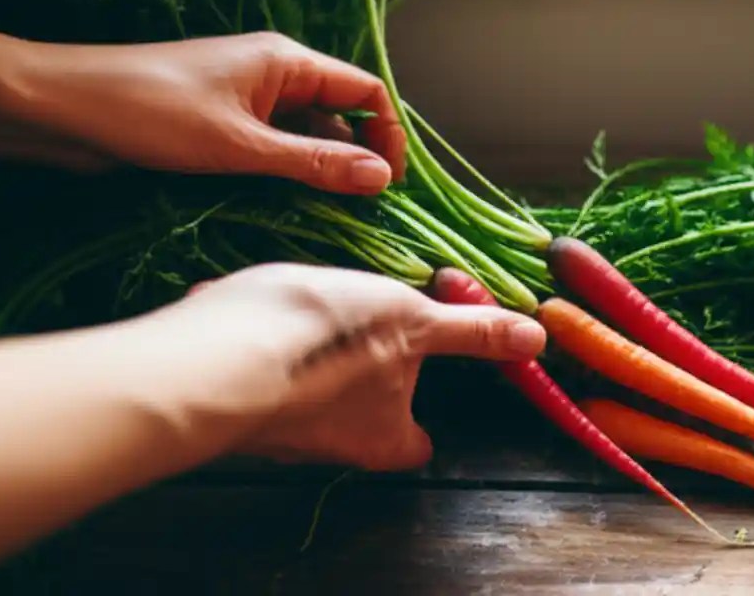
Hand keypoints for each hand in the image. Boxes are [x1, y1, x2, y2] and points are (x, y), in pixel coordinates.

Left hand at [21, 32, 405, 193]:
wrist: (64, 108)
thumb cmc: (151, 113)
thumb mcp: (240, 145)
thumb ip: (313, 162)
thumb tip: (381, 178)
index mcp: (287, 63)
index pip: (365, 92)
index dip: (388, 135)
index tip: (390, 186)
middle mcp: (274, 77)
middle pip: (340, 116)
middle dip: (357, 159)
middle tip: (366, 214)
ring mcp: (246, 102)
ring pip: (306, 137)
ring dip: (322, 172)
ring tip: (333, 220)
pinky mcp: (221, 126)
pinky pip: (273, 149)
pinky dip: (288, 176)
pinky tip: (290, 209)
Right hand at [132, 263, 544, 470]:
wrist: (219, 358)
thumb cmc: (333, 341)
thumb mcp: (413, 321)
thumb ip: (469, 332)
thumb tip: (534, 338)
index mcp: (381, 439)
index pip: (413, 446)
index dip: (416, 423)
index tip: (417, 388)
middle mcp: (328, 449)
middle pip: (352, 420)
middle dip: (350, 378)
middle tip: (355, 328)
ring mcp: (269, 431)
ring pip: (293, 393)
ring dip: (295, 354)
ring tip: (293, 304)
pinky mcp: (220, 403)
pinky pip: (242, 372)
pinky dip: (245, 342)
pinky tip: (237, 308)